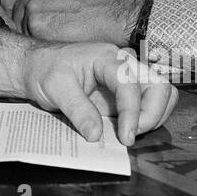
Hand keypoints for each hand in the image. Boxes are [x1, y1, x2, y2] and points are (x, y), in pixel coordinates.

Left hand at [0, 0, 143, 44]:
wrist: (115, 12)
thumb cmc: (96, 2)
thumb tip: (27, 10)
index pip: (8, 3)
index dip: (16, 17)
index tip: (24, 26)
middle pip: (13, 19)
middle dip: (25, 30)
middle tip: (45, 37)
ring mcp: (31, 7)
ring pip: (21, 32)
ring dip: (33, 40)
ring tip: (54, 41)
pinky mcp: (37, 26)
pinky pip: (30, 42)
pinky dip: (40, 47)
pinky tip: (55, 46)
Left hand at [19, 41, 177, 144]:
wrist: (36, 68)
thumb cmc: (45, 70)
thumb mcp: (55, 88)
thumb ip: (78, 110)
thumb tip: (96, 136)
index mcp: (107, 58)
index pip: (131, 84)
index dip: (132, 112)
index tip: (125, 137)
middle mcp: (123, 66)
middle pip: (159, 86)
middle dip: (153, 114)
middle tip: (130, 136)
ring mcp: (126, 81)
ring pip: (160, 95)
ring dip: (153, 118)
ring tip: (129, 135)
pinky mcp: (123, 96)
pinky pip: (147, 106)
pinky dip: (145, 121)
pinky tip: (126, 132)